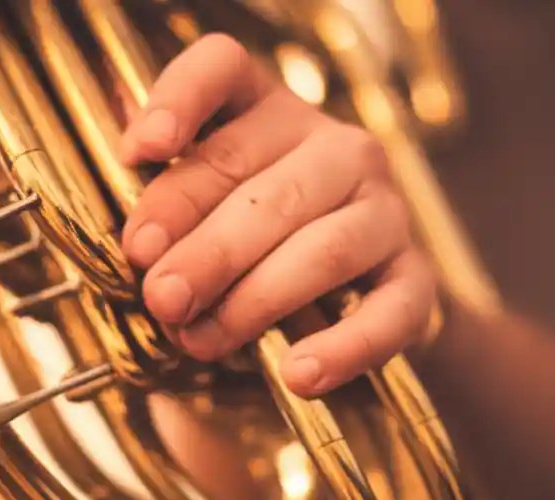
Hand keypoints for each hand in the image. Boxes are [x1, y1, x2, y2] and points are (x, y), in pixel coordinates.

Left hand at [119, 35, 436, 397]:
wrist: (346, 315)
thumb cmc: (249, 253)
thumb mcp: (199, 219)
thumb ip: (167, 215)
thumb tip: (138, 242)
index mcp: (264, 110)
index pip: (222, 69)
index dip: (178, 101)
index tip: (139, 152)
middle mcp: (334, 147)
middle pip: (264, 188)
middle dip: (204, 248)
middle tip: (159, 295)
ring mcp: (384, 210)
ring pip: (322, 250)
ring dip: (255, 300)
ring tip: (200, 340)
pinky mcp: (416, 278)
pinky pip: (389, 313)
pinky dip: (344, 348)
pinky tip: (299, 374)